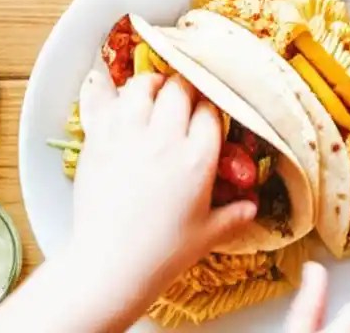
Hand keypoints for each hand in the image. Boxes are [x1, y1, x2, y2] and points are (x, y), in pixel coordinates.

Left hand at [71, 70, 256, 295]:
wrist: (110, 264)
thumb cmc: (163, 254)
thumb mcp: (207, 236)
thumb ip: (233, 217)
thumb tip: (252, 208)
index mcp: (197, 159)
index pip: (210, 111)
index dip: (210, 106)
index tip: (206, 111)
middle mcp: (164, 138)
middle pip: (179, 89)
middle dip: (184, 88)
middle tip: (183, 96)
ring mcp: (127, 135)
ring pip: (141, 87)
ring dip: (150, 85)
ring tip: (153, 91)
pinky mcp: (96, 139)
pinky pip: (104, 101)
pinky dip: (112, 94)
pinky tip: (116, 97)